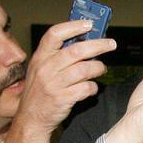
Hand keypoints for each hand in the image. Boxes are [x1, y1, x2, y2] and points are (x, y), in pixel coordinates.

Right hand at [5, 21, 115, 142]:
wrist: (31, 118)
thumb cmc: (40, 92)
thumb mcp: (41, 69)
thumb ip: (57, 56)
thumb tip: (83, 41)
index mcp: (40, 57)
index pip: (55, 34)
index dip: (73, 26)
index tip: (89, 24)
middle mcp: (46, 68)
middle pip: (76, 50)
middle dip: (98, 45)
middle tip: (111, 44)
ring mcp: (54, 84)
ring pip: (84, 69)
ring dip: (98, 68)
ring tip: (101, 69)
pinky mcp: (62, 99)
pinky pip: (85, 88)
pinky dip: (93, 87)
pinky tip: (92, 88)